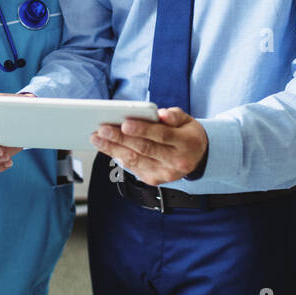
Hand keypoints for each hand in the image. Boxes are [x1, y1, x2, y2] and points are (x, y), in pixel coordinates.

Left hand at [90, 107, 206, 186]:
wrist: (197, 157)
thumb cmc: (186, 133)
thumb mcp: (187, 120)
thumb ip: (173, 115)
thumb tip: (161, 114)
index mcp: (186, 143)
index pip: (162, 135)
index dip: (142, 130)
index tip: (124, 123)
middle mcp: (176, 161)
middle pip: (144, 149)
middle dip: (120, 139)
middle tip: (102, 129)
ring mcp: (165, 174)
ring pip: (135, 161)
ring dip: (113, 149)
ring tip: (97, 138)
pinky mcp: (155, 180)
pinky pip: (133, 168)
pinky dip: (118, 157)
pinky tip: (107, 148)